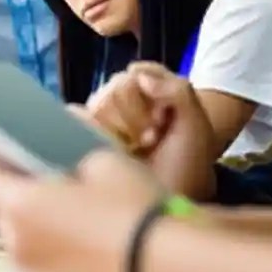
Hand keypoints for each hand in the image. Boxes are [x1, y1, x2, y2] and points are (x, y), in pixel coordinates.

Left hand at [0, 151, 160, 271]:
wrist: (168, 271)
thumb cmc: (134, 214)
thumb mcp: (106, 162)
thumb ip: (73, 160)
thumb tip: (69, 167)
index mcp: (19, 208)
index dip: (7, 165)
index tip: (23, 161)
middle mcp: (15, 252)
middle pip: (8, 218)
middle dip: (27, 206)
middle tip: (62, 196)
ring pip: (28, 252)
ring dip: (43, 240)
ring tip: (81, 233)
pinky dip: (60, 267)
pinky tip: (90, 258)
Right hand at [86, 62, 216, 198]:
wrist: (174, 199)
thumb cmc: (188, 161)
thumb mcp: (196, 122)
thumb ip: (177, 88)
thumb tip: (135, 72)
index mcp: (151, 91)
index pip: (136, 73)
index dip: (150, 96)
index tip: (165, 120)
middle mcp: (125, 101)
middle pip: (116, 86)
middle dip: (136, 114)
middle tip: (152, 139)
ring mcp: (104, 118)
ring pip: (98, 103)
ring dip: (119, 128)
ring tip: (136, 149)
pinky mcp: (86, 136)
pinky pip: (75, 116)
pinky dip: (93, 129)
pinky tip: (112, 149)